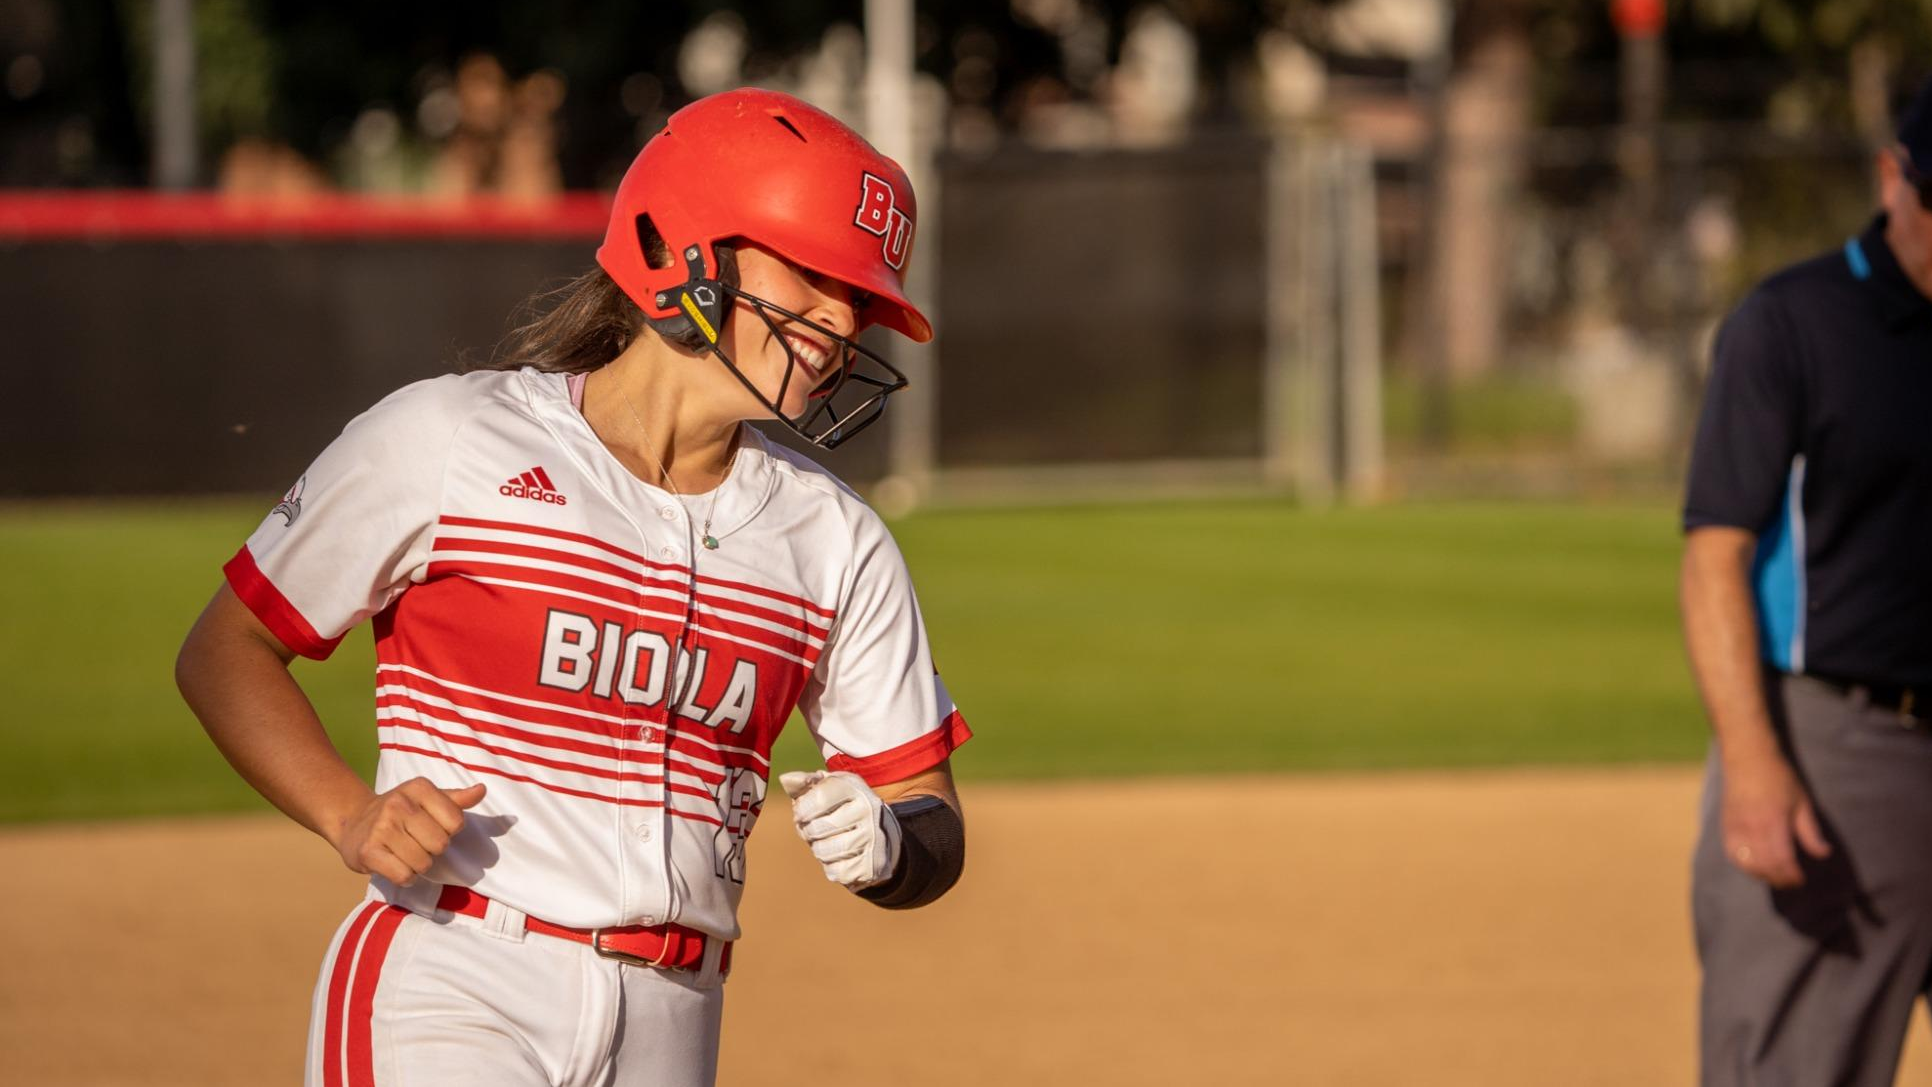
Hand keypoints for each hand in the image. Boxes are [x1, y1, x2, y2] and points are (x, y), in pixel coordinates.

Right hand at [330, 777, 486, 886]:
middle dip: (433, 850)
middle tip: (416, 842)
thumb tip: (481, 790)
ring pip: (423, 863)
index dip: (448, 831)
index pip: (456, 822)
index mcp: (419, 787)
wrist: (353, 822)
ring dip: (418, 865)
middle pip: (441, 844)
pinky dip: (405, 877)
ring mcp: (381, 827)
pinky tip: (395, 865)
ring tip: (404, 853)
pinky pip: (404, 875)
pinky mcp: (368, 851)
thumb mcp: (427, 799)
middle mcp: (398, 803)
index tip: (432, 827)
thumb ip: (457, 799)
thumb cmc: (400, 812)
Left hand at [778, 770, 900, 889]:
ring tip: (826, 843)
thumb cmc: (845, 806)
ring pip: (824, 852)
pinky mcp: (872, 865)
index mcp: (855, 788)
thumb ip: (804, 783)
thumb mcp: (828, 788)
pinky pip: (835, 872)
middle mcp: (868, 811)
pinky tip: (839, 857)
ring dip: (818, 850)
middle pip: (818, 828)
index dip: (801, 809)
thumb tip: (786, 780)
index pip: (818, 798)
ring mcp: (873, 839)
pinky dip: (830, 867)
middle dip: (807, 832)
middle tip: (813, 831)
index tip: (801, 813)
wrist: (881, 833)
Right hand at [1721, 750, 1830, 887]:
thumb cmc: (1778, 778)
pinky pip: (1733, 854)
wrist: (1747, 757)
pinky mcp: (1726, 826)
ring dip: (1762, 875)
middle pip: (1765, 866)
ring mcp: (1736, 827)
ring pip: (1747, 864)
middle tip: (1792, 882)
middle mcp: (1752, 828)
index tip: (1801, 879)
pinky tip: (1755, 867)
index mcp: (1773, 822)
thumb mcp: (1802, 802)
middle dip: (1780, 879)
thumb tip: (1823, 854)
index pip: (1782, 860)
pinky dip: (1744, 865)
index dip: (1792, 875)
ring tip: (1776, 876)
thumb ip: (1810, 832)